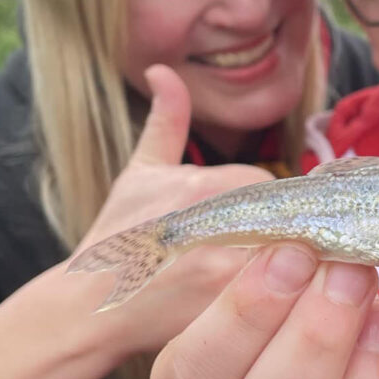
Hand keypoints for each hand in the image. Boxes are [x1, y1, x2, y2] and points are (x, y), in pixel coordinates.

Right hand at [70, 64, 272, 356]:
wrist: (86, 307)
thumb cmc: (118, 235)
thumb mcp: (140, 172)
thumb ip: (166, 119)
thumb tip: (161, 69)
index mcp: (206, 185)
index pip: (275, 186)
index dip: (272, 205)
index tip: (260, 221)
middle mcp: (221, 222)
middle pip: (289, 219)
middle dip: (284, 233)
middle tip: (265, 250)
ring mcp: (228, 269)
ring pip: (292, 256)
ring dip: (291, 264)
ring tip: (272, 276)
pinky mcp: (231, 309)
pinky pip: (284, 295)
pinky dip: (286, 295)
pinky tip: (273, 302)